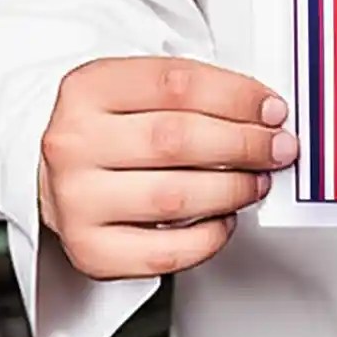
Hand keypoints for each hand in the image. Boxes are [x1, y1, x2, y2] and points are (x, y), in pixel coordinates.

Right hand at [38, 57, 297, 279]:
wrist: (57, 176)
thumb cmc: (114, 132)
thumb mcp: (138, 92)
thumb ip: (195, 95)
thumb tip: (265, 115)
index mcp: (88, 89)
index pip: (175, 84)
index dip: (237, 96)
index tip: (272, 109)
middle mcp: (73, 143)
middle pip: (177, 139)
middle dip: (245, 144)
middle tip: (279, 148)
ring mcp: (75, 199)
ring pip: (175, 197)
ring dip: (233, 190)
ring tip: (256, 182)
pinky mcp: (89, 250)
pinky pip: (165, 252)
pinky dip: (209, 237)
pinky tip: (223, 219)